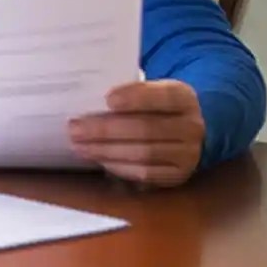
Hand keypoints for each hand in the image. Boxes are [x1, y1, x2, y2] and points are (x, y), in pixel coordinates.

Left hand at [69, 79, 205, 186]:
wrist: (185, 131)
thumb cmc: (156, 106)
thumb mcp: (152, 91)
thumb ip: (130, 93)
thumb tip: (91, 99)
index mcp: (185, 97)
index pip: (163, 96)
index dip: (136, 98)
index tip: (108, 99)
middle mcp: (192, 126)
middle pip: (147, 129)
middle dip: (106, 129)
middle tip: (75, 127)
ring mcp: (188, 154)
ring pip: (144, 153)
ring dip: (106, 150)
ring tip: (79, 145)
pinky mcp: (178, 175)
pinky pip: (145, 173)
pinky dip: (118, 166)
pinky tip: (98, 158)